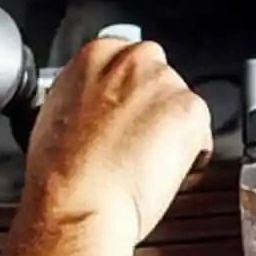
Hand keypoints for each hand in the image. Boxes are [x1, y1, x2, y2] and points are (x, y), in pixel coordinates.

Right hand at [23, 39, 211, 249]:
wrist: (76, 199)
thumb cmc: (60, 173)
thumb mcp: (55, 117)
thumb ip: (84, 100)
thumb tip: (95, 111)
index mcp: (95, 56)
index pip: (126, 63)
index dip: (126, 97)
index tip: (122, 119)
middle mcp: (132, 60)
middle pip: (158, 79)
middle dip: (152, 110)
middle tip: (134, 145)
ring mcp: (164, 82)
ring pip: (180, 105)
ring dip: (171, 132)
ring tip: (144, 165)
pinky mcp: (190, 110)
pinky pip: (200, 133)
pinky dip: (190, 156)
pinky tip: (161, 173)